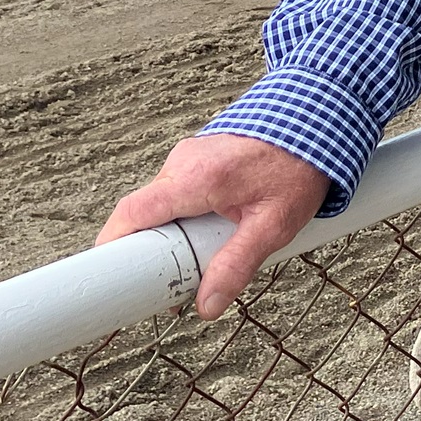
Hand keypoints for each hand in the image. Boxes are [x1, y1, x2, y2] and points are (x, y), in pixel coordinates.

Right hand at [97, 133, 330, 317]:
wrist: (318, 115)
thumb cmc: (301, 165)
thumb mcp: (274, 224)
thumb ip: (237, 265)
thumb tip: (207, 306)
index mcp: (195, 178)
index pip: (132, 213)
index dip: (111, 246)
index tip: (103, 276)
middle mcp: (184, 162)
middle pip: (145, 214)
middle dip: (152, 250)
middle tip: (169, 282)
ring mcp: (190, 155)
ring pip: (164, 203)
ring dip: (174, 232)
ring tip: (205, 253)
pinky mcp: (200, 155)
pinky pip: (179, 191)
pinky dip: (185, 214)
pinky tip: (215, 227)